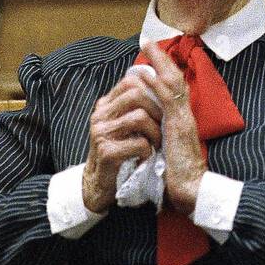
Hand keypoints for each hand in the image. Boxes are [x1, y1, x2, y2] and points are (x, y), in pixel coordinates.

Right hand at [82, 76, 162, 213]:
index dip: (153, 90)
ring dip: (156, 132)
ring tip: (156, 143)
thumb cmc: (120, 152)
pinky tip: (145, 157)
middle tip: (163, 126)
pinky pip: (139, 143)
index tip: (163, 107)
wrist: (101, 184)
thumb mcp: (124, 124)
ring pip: (140, 117)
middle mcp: (100, 115)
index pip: (131, 81)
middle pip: (137, 94)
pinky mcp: (106, 152)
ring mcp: (101, 132)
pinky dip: (148, 151)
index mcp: (106, 104)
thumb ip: (134, 105)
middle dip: (157, 110)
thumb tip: (159, 83)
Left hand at [142, 43, 207, 214]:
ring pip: (172, 83)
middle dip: (162, 59)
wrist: (192, 191)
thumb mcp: (168, 151)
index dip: (165, 71)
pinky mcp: (178, 126)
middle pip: (175, 79)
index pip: (174, 89)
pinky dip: (155, 83)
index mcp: (182, 121)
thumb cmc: (179, 177)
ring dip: (159, 63)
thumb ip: (163, 138)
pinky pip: (167, 99)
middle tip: (150, 42)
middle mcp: (185, 115)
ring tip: (147, 47)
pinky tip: (145, 72)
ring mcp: (183, 119)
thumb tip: (151, 133)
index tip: (153, 58)